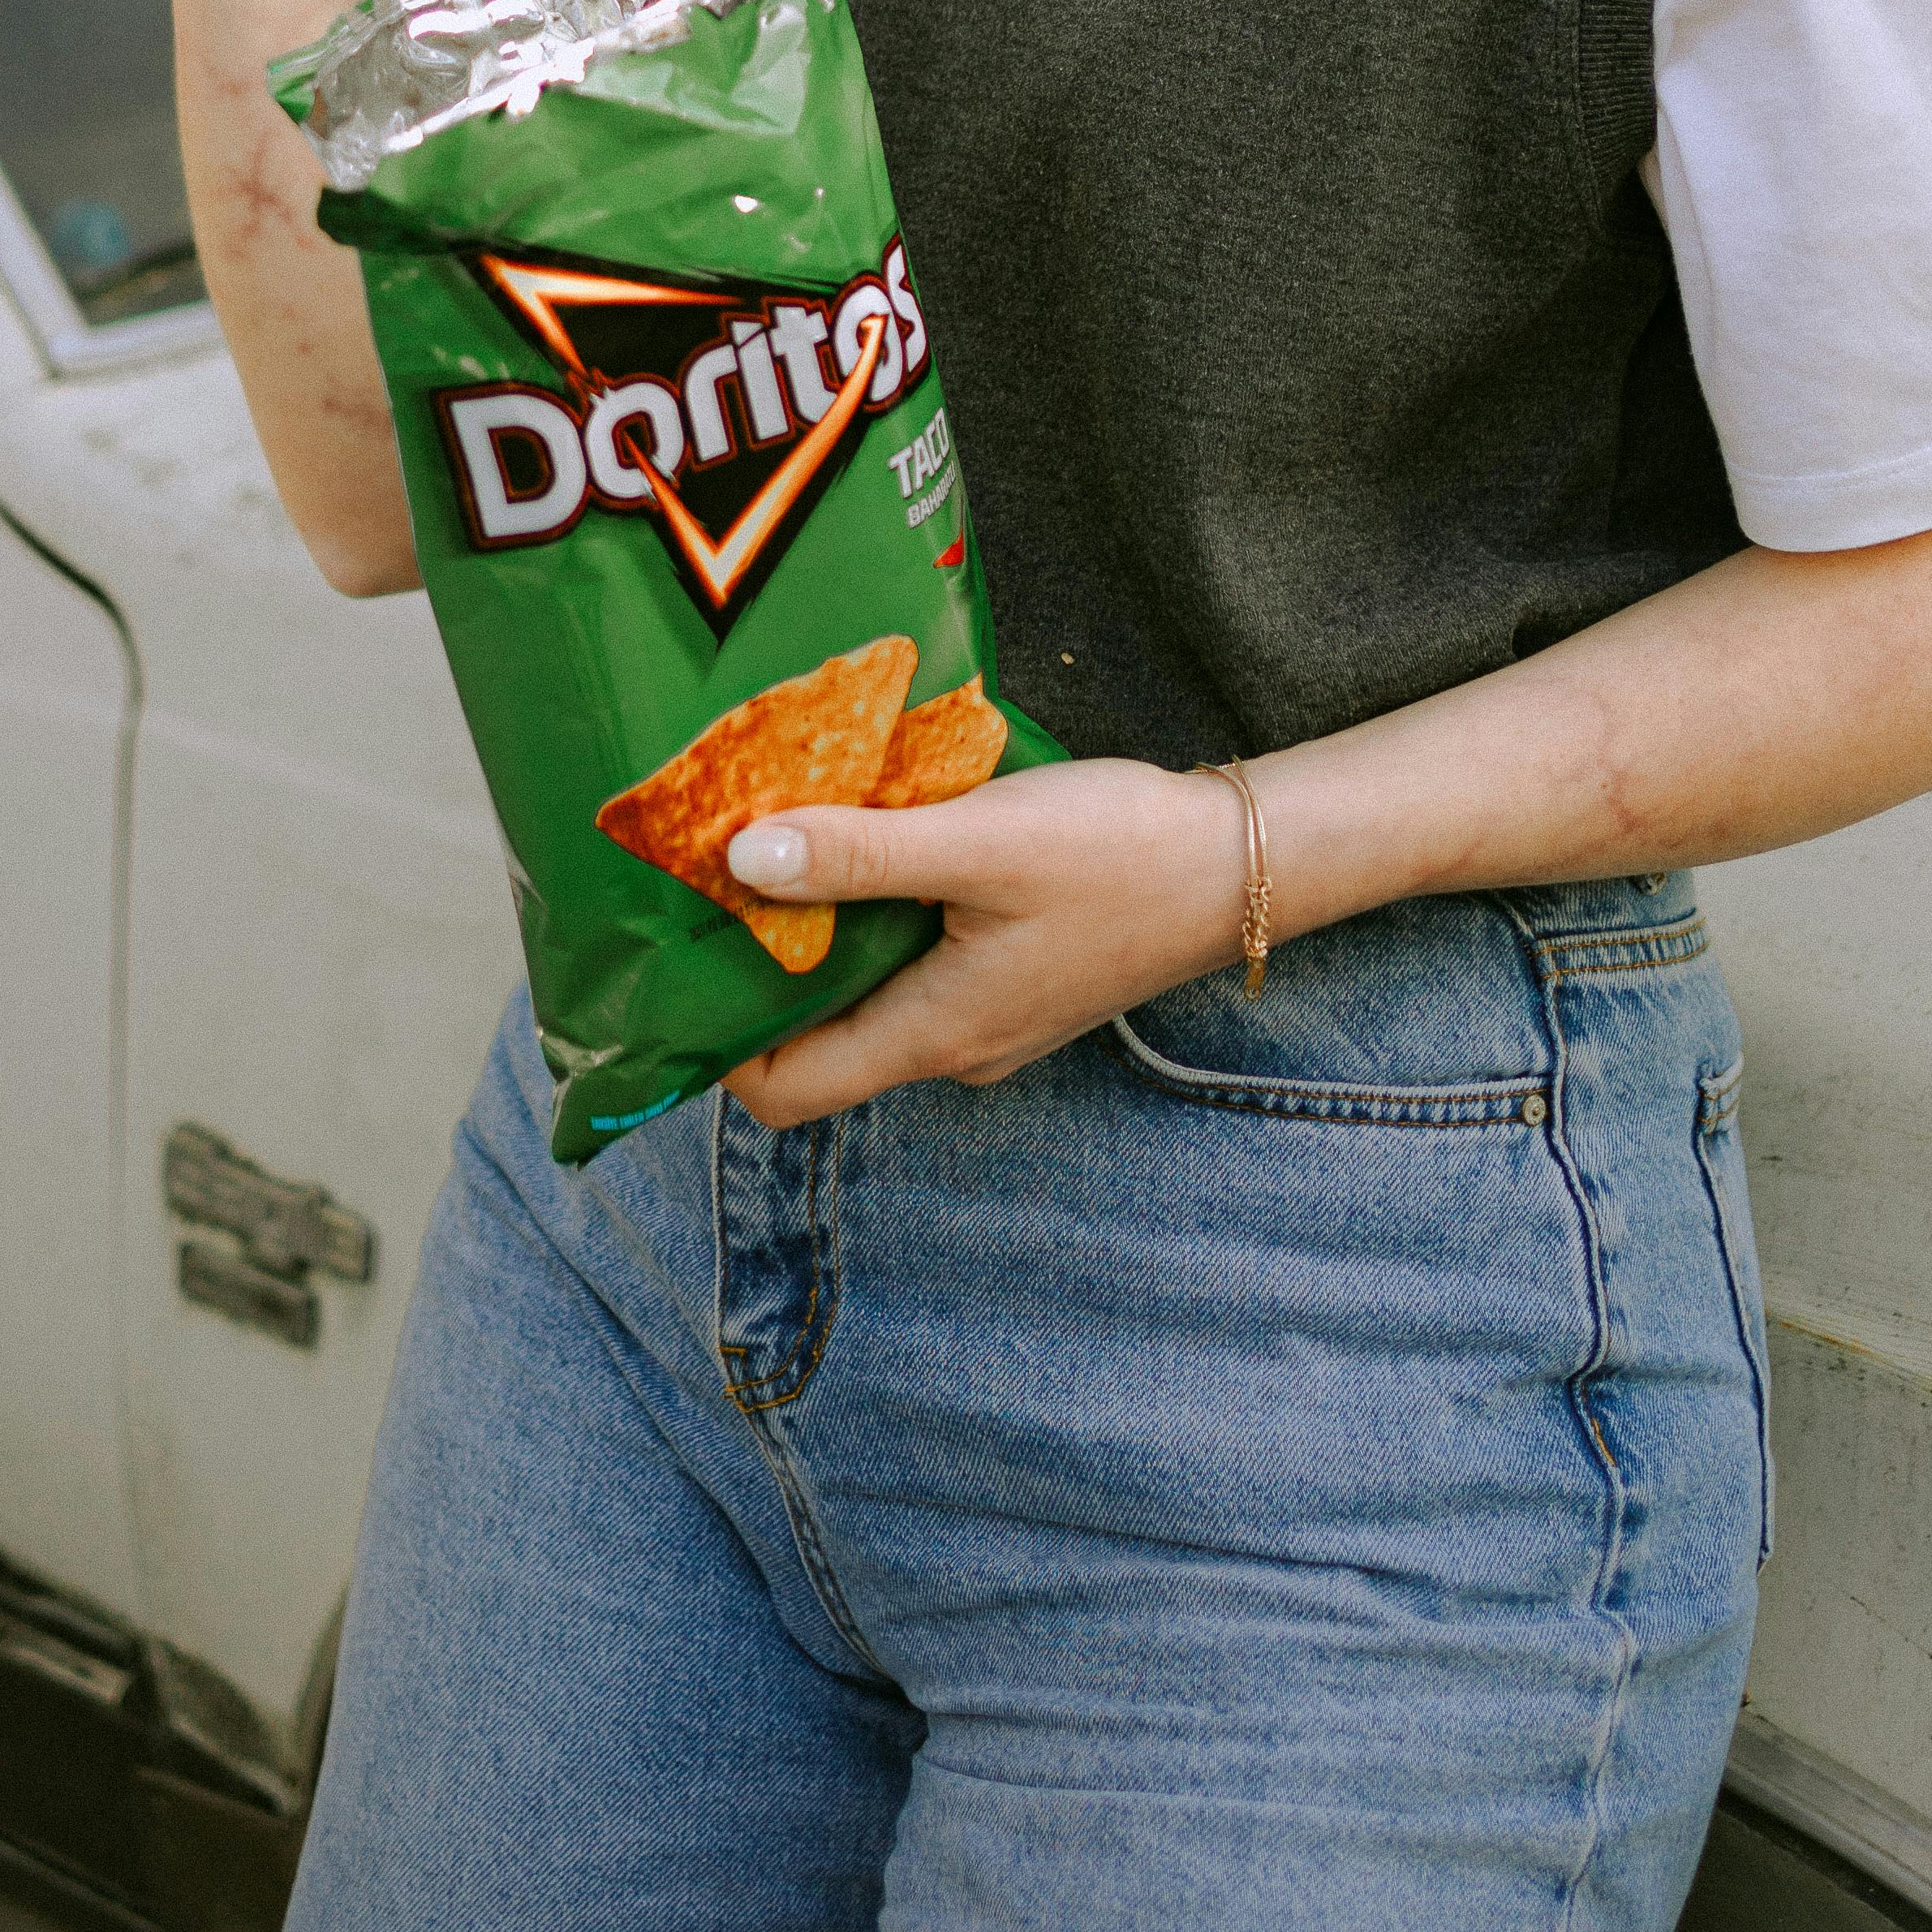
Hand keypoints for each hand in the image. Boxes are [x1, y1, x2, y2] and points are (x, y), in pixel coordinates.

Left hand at [717, 758, 1248, 1126]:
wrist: (1247, 862)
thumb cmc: (1120, 852)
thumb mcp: (980, 841)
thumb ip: (861, 855)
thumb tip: (743, 863)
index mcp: (934, 1032)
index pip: (785, 1090)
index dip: (718, 1039)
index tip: (684, 953)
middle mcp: (953, 1045)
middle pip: (817, 1041)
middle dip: (759, 970)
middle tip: (713, 877)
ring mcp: (988, 1016)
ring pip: (867, 997)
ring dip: (822, 936)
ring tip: (782, 843)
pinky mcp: (1014, 977)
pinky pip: (916, 968)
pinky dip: (878, 919)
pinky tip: (872, 842)